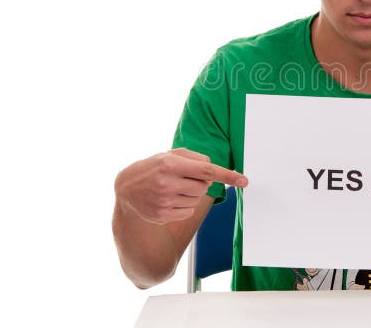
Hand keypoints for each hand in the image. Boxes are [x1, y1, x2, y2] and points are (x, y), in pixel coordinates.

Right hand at [114, 148, 247, 224]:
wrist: (126, 188)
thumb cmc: (154, 167)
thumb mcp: (170, 154)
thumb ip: (194, 158)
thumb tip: (213, 168)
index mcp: (170, 164)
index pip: (206, 170)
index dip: (227, 175)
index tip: (244, 180)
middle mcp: (167, 183)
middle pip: (204, 186)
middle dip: (199, 182)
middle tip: (183, 178)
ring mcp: (164, 201)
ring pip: (197, 199)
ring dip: (191, 194)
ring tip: (173, 188)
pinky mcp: (162, 215)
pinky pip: (189, 212)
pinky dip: (184, 206)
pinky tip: (169, 199)